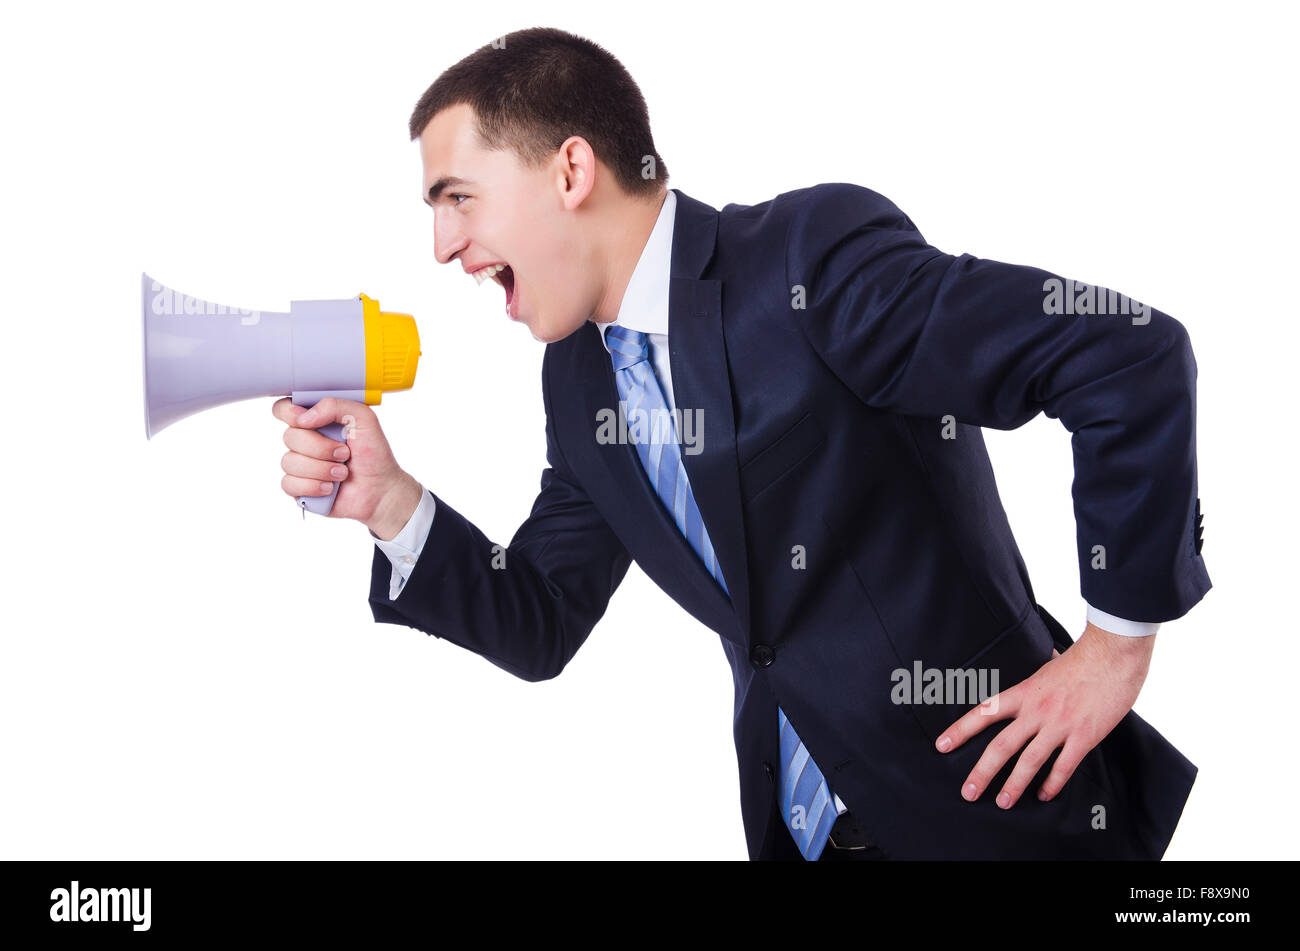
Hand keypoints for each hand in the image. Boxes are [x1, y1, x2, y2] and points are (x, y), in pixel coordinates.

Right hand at [271, 396, 421, 536]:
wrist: (381, 490)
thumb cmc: (374, 454)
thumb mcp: (364, 419)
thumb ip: (336, 406)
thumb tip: (304, 417)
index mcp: (317, 420)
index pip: (285, 408)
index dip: (289, 413)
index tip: (305, 420)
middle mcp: (306, 441)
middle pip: (289, 436)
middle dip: (320, 447)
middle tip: (345, 453)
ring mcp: (301, 464)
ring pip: (289, 462)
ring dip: (321, 469)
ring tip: (343, 473)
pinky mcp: (300, 487)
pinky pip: (289, 484)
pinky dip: (313, 486)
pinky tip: (330, 488)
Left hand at [934, 621, 1154, 807]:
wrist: (1112, 656)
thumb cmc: (1081, 659)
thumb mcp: (1046, 668)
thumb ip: (1035, 681)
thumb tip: (1035, 670)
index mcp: (1023, 693)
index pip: (984, 713)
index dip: (961, 730)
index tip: (941, 746)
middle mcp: (1036, 711)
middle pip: (1001, 746)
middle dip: (982, 772)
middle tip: (968, 792)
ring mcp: (1059, 725)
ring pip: (1030, 761)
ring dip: (1014, 785)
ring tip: (1003, 802)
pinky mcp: (1084, 736)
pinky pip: (1064, 766)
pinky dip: (1053, 783)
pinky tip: (1045, 795)